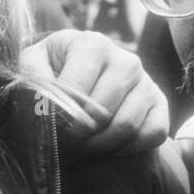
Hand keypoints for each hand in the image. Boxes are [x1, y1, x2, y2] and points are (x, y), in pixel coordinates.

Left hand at [19, 29, 168, 154]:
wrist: (83, 76)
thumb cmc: (54, 70)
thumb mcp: (34, 65)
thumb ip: (32, 77)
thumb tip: (42, 103)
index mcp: (92, 44)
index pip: (77, 91)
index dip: (62, 119)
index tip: (50, 133)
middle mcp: (125, 59)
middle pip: (102, 112)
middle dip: (79, 137)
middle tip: (64, 148)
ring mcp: (146, 82)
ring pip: (127, 126)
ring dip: (100, 146)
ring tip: (81, 150)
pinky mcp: (160, 104)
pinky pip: (153, 133)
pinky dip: (129, 149)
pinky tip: (107, 147)